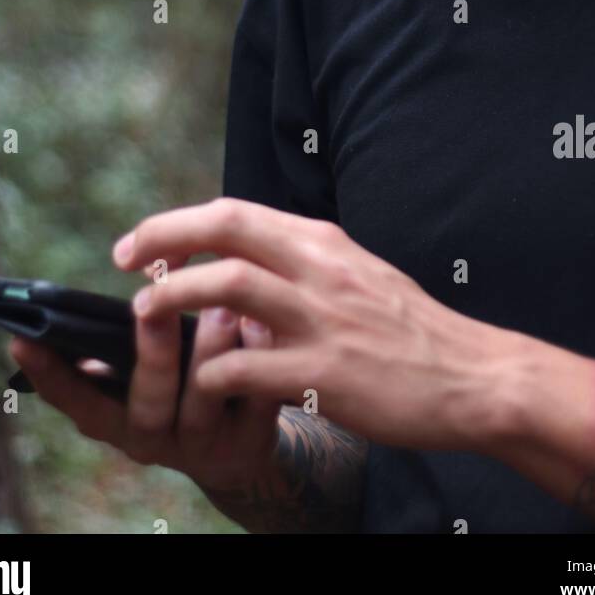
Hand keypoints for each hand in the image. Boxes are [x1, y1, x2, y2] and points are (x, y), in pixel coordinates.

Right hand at [10, 304, 282, 495]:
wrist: (239, 449)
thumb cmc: (177, 389)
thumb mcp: (141, 377)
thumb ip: (111, 351)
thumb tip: (71, 312)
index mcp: (116, 420)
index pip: (74, 399)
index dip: (48, 373)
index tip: (21, 338)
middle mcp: (153, 438)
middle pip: (148, 399)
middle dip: (150, 349)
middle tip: (151, 304)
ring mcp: (203, 444)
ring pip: (205, 396)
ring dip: (210, 346)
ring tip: (220, 303)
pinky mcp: (251, 440)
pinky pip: (258, 397)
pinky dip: (259, 355)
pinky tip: (259, 322)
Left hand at [112, 197, 521, 451]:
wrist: (471, 376)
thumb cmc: (409, 329)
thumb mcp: (356, 273)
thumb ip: (301, 263)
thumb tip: (243, 256)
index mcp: (322, 242)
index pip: (235, 212)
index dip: (178, 222)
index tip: (140, 242)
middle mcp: (319, 267)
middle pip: (226, 229)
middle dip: (163, 237)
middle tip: (122, 259)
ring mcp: (323, 318)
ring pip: (229, 287)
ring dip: (174, 296)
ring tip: (143, 313)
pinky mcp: (328, 371)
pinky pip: (248, 366)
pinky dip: (212, 371)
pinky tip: (201, 382)